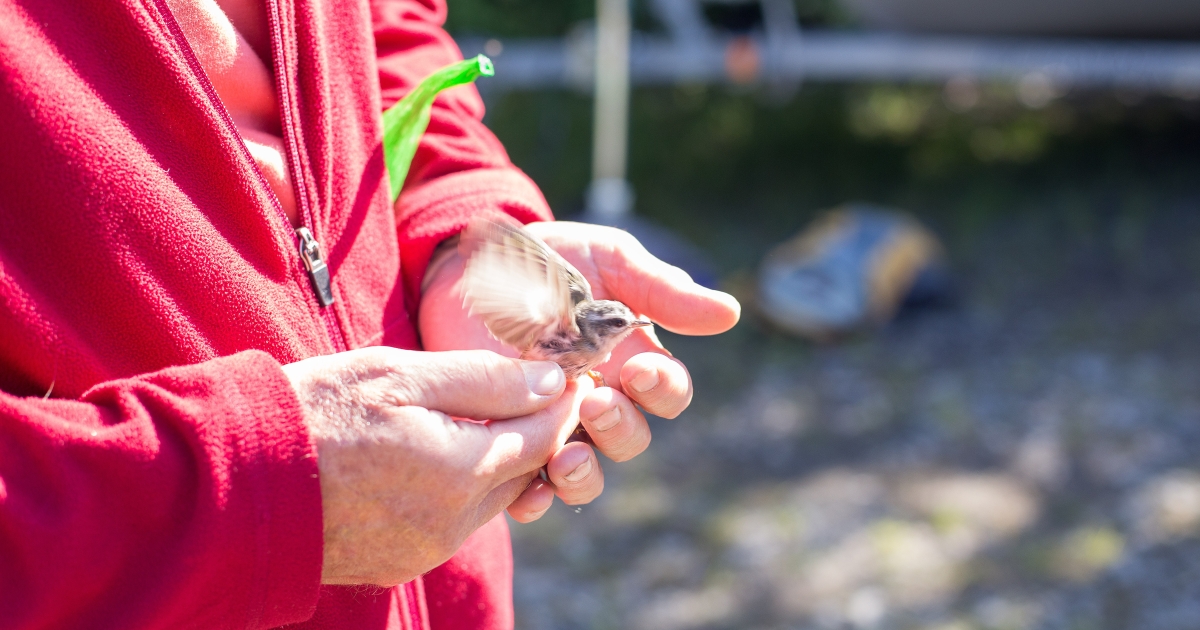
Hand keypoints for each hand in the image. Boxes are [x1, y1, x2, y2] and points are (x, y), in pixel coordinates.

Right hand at [282, 346, 586, 585]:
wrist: (231, 479)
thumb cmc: (313, 412)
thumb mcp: (398, 373)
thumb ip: (483, 379)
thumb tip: (552, 382)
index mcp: (458, 473)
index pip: (542, 436)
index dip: (560, 402)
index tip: (570, 373)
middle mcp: (451, 524)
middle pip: (520, 473)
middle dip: (532, 431)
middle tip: (530, 389)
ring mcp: (424, 550)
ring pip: (488, 500)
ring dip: (494, 461)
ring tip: (477, 416)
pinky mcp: (397, 564)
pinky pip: (452, 523)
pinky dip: (458, 488)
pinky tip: (434, 456)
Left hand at [420, 220, 740, 519]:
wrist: (469, 267)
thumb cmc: (548, 260)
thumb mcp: (607, 260)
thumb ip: (662, 289)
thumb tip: (729, 313)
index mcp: (632, 362)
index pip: (669, 393)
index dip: (664, 390)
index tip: (642, 370)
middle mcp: (598, 401)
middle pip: (631, 438)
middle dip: (620, 426)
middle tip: (595, 402)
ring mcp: (551, 425)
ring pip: (586, 473)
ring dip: (585, 474)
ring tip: (569, 457)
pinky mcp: (505, 439)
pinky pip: (527, 488)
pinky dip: (534, 499)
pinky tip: (530, 493)